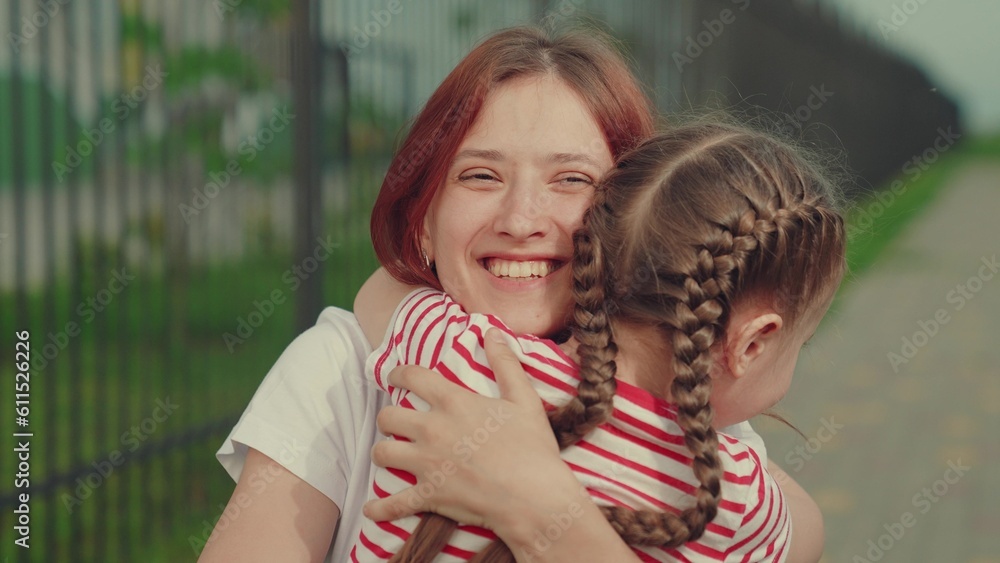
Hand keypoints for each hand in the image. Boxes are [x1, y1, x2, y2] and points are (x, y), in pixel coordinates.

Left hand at [363, 329, 575, 533]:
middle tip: (395, 421)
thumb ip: (506, 363)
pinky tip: (371, 509)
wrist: (534, 497)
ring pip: (382, 453)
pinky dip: (379, 509)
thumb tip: (492, 332)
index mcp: (453, 402)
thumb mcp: (524, 398)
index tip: (394, 377)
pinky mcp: (428, 496)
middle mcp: (432, 429)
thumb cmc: (532, 447)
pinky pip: (392, 504)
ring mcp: (426, 464)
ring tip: (390, 454)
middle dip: (388, 417)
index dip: (398, 374)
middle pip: (388, 416)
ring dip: (383, 453)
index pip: (412, 377)